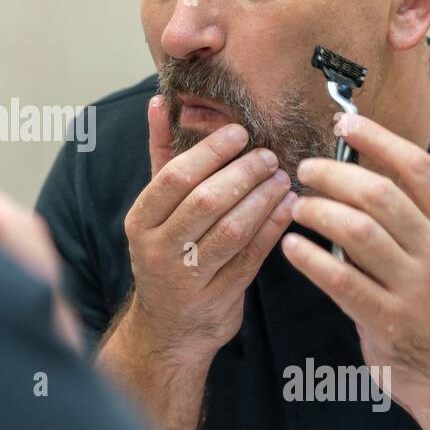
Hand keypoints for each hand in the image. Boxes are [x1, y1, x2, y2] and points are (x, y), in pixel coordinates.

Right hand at [121, 95, 295, 361]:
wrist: (168, 327)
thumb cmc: (166, 252)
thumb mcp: (155, 208)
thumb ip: (160, 155)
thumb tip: (159, 101)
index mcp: (140, 220)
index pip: (175, 177)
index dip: (211, 151)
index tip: (240, 133)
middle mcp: (157, 250)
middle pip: (205, 201)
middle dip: (243, 173)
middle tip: (269, 155)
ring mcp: (187, 278)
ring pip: (232, 230)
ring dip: (263, 199)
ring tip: (283, 177)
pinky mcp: (219, 299)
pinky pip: (252, 257)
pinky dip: (273, 228)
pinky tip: (289, 207)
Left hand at [281, 112, 429, 413]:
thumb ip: (414, 217)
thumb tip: (360, 166)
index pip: (419, 167)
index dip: (379, 140)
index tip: (346, 123)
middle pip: (380, 194)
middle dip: (335, 174)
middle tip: (305, 169)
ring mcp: (416, 288)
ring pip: (357, 231)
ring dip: (318, 210)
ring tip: (294, 205)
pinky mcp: (388, 321)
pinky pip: (340, 280)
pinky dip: (309, 258)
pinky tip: (290, 246)